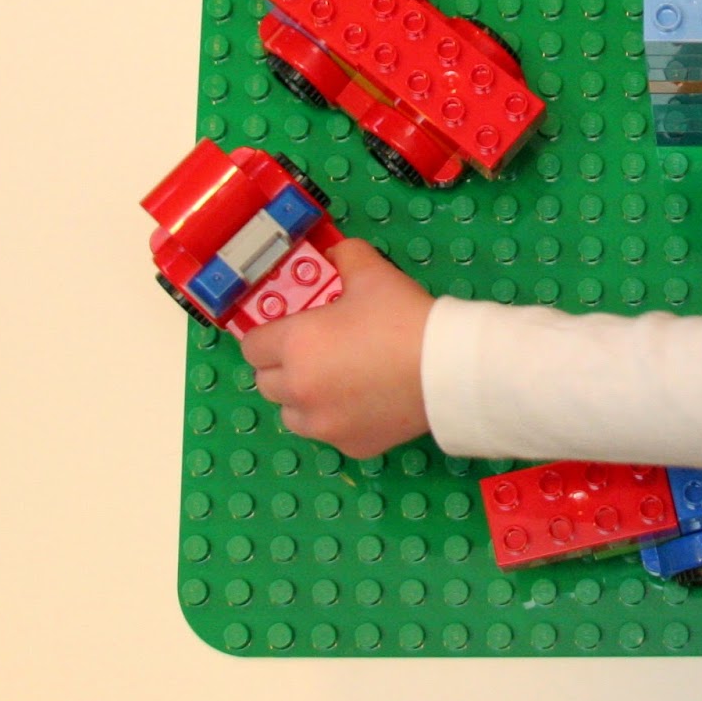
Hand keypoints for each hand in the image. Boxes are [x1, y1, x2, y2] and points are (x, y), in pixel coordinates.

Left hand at [240, 239, 433, 458]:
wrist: (448, 368)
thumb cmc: (404, 318)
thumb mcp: (373, 273)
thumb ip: (346, 257)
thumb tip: (336, 254)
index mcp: (295, 345)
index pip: (252, 346)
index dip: (267, 334)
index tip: (289, 328)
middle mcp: (298, 390)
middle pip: (265, 383)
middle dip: (281, 366)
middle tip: (313, 351)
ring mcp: (323, 424)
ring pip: (290, 414)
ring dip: (301, 398)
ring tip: (334, 380)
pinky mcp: (351, 446)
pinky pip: (327, 433)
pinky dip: (335, 419)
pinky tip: (363, 402)